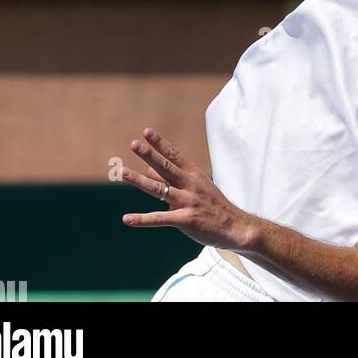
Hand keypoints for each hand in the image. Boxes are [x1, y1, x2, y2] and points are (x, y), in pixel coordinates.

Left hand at [121, 127, 254, 251]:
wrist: (234, 226)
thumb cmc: (212, 205)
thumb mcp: (195, 187)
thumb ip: (171, 180)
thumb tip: (149, 171)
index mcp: (194, 174)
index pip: (174, 155)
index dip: (160, 143)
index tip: (146, 132)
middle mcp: (190, 184)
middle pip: (166, 167)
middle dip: (149, 155)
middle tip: (134, 144)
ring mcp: (188, 201)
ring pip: (159, 189)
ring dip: (139, 180)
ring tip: (123, 172)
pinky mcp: (186, 220)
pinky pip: (160, 218)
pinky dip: (142, 219)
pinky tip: (127, 219)